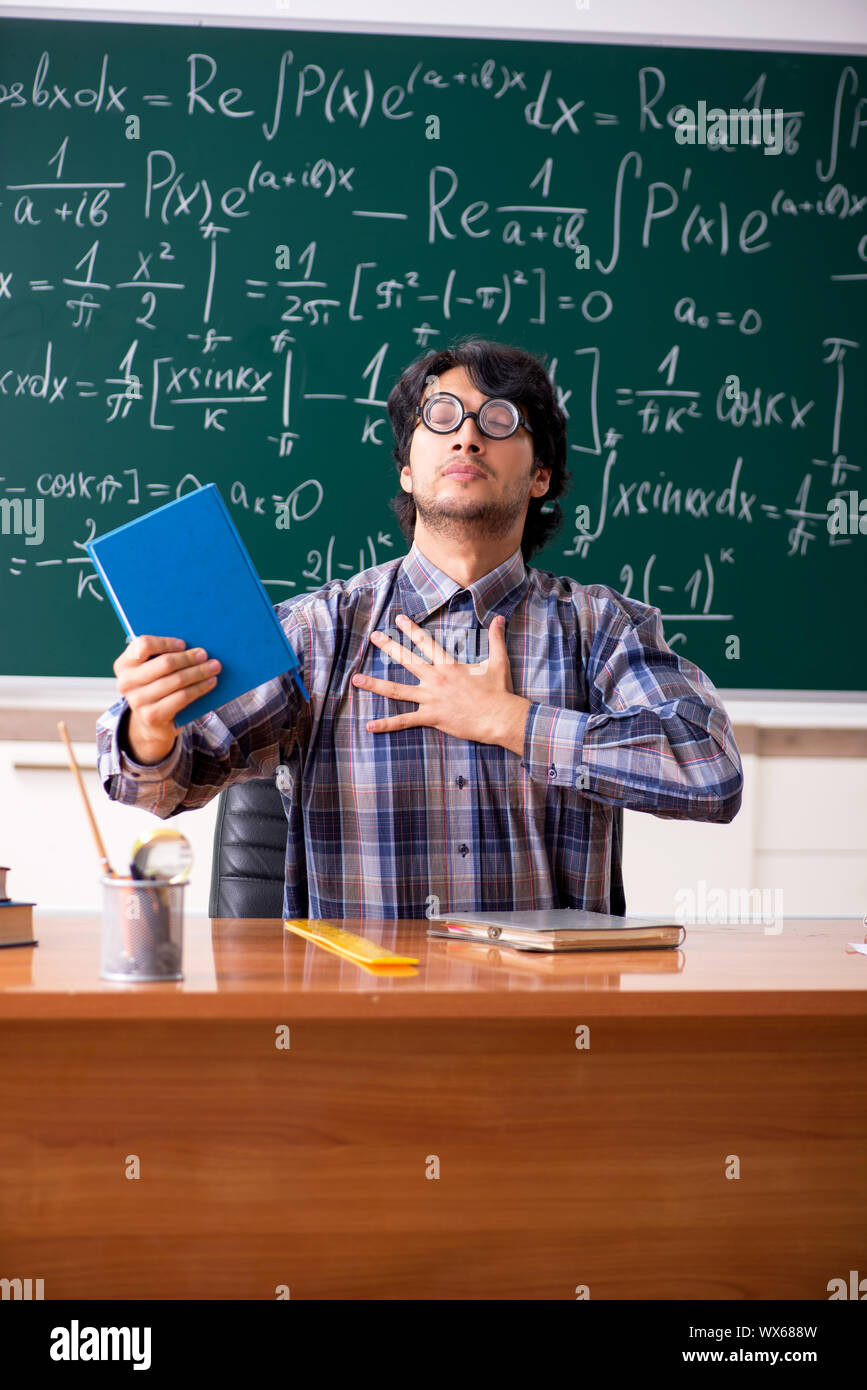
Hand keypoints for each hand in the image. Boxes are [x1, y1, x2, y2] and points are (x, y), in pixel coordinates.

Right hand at [113, 635, 220, 760]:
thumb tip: (193, 644)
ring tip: (214, 667)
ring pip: (177, 681)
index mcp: (124, 664)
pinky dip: (199, 688)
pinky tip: (211, 682)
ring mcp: (138, 701)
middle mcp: (126, 682)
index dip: (166, 643)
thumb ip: (161, 655)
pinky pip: (182, 697)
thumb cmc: (155, 686)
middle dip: (189, 658)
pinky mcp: (153, 716)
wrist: (150, 722)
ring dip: (199, 672)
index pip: (143, 645)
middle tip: (205, 654)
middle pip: (165, 663)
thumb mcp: (151, 669)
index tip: (183, 644)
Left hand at [351, 613, 529, 749]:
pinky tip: (369, 725)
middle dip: (388, 647)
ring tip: (356, 679)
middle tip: (373, 636)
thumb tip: (500, 619)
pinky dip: (387, 724)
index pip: (426, 643)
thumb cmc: (499, 691)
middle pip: (407, 659)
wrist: (499, 717)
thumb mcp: (498, 662)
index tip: (398, 619)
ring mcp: (431, 698)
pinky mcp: (431, 717)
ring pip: (397, 690)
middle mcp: (435, 679)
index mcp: (448, 666)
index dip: (411, 629)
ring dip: (375, 684)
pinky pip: (404, 721)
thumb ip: (496, 639)